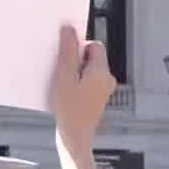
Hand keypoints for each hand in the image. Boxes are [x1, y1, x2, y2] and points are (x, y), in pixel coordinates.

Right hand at [47, 25, 114, 168]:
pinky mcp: (96, 98)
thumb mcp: (64, 76)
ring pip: (87, 69)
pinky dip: (76, 82)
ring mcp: (103, 90)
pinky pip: (86, 81)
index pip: (95, 45)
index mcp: (102, 72)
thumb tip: (69, 29)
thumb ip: (67, 51)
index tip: (65, 55)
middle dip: (75, 59)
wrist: (74, 139)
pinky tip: (65, 92)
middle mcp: (106, 79)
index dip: (79, 46)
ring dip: (74, 71)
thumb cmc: (69, 110)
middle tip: (62, 71)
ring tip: (63, 84)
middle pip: (91, 56)